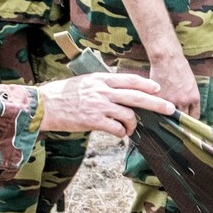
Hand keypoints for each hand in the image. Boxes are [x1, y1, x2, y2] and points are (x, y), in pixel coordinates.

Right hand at [36, 71, 174, 136]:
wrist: (43, 106)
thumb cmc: (62, 95)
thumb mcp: (85, 82)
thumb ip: (102, 85)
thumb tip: (119, 90)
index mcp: (101, 79)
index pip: (130, 80)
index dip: (147, 85)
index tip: (158, 90)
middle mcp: (103, 91)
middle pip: (137, 97)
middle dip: (157, 104)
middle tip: (170, 109)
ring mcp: (99, 106)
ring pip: (129, 115)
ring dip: (133, 125)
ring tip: (129, 128)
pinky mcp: (94, 121)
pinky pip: (117, 129)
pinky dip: (121, 132)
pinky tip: (118, 133)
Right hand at [136, 53, 199, 118]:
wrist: (167, 59)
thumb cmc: (181, 67)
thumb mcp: (191, 84)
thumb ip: (189, 98)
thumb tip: (185, 109)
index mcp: (194, 98)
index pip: (194, 117)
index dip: (190, 120)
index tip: (187, 122)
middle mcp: (183, 102)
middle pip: (183, 119)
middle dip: (180, 122)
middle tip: (176, 124)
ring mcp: (170, 101)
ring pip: (169, 116)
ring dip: (167, 117)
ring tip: (165, 119)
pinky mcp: (158, 98)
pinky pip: (157, 108)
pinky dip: (156, 110)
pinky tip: (155, 111)